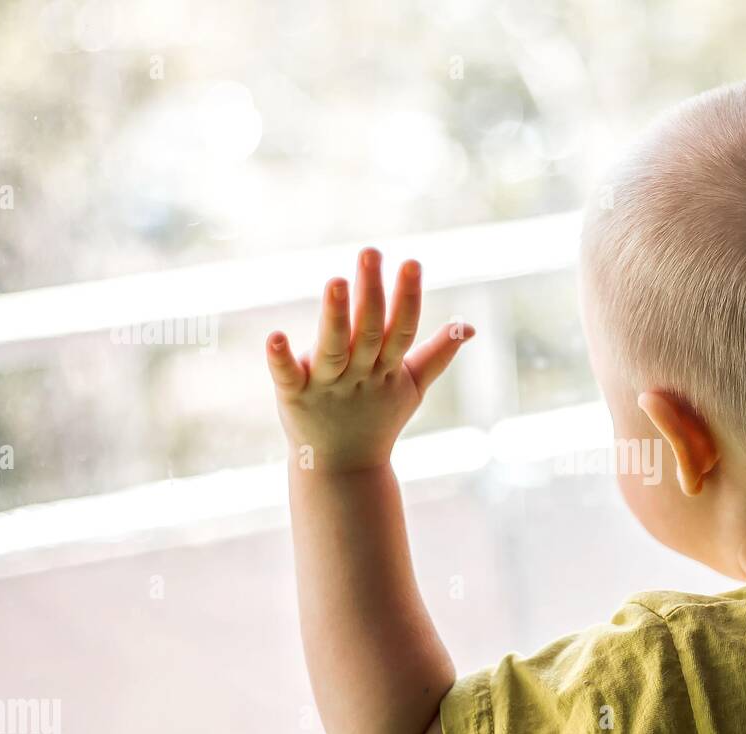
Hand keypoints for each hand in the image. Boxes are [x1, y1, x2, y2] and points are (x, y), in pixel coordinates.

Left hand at [266, 248, 474, 472]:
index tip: (412, 262)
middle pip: (368, 331)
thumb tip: (470, 326)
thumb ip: (438, 354)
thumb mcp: (412, 386)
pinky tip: (275, 336)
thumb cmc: (378, 420)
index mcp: (387, 368)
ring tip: (337, 282)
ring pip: (333, 348)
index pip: (401, 329)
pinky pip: (287, 376)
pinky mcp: (294, 396)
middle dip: (371, 294)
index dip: (408, 298)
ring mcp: (327, 385)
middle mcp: (359, 373)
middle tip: (371, 252)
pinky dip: (281, 359)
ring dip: (335, 316)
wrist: (344, 469)